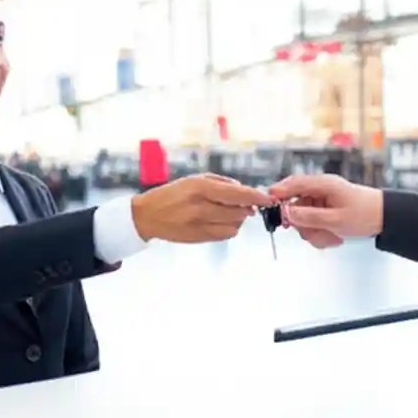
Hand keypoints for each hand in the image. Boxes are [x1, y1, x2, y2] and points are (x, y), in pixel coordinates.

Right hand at [131, 174, 273, 243]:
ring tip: (226, 212)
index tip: (269, 199)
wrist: (148, 215)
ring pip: (235, 225)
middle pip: (240, 212)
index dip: (257, 197)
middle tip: (243, 203)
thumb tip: (245, 192)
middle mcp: (202, 207)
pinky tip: (219, 221)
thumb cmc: (174, 193)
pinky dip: (229, 228)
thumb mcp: (196, 179)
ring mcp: (200, 225)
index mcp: (201, 187)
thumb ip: (223, 183)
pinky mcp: (200, 238)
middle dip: (247, 207)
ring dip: (238, 219)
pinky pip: (226, 235)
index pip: (238, 194)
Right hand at [267, 174, 383, 249]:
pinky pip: (314, 225)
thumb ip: (310, 217)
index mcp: (323, 185)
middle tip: (315, 234)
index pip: (293, 184)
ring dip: (314, 233)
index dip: (279, 194)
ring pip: (304, 219)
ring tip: (332, 238)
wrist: (386, 219)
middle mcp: (320, 191)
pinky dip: (321, 234)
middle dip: (303, 225)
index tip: (270, 206)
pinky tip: (334, 238)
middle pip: (295, 206)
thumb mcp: (336, 219)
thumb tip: (288, 214)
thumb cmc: (365, 214)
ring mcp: (322, 202)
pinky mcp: (326, 212)